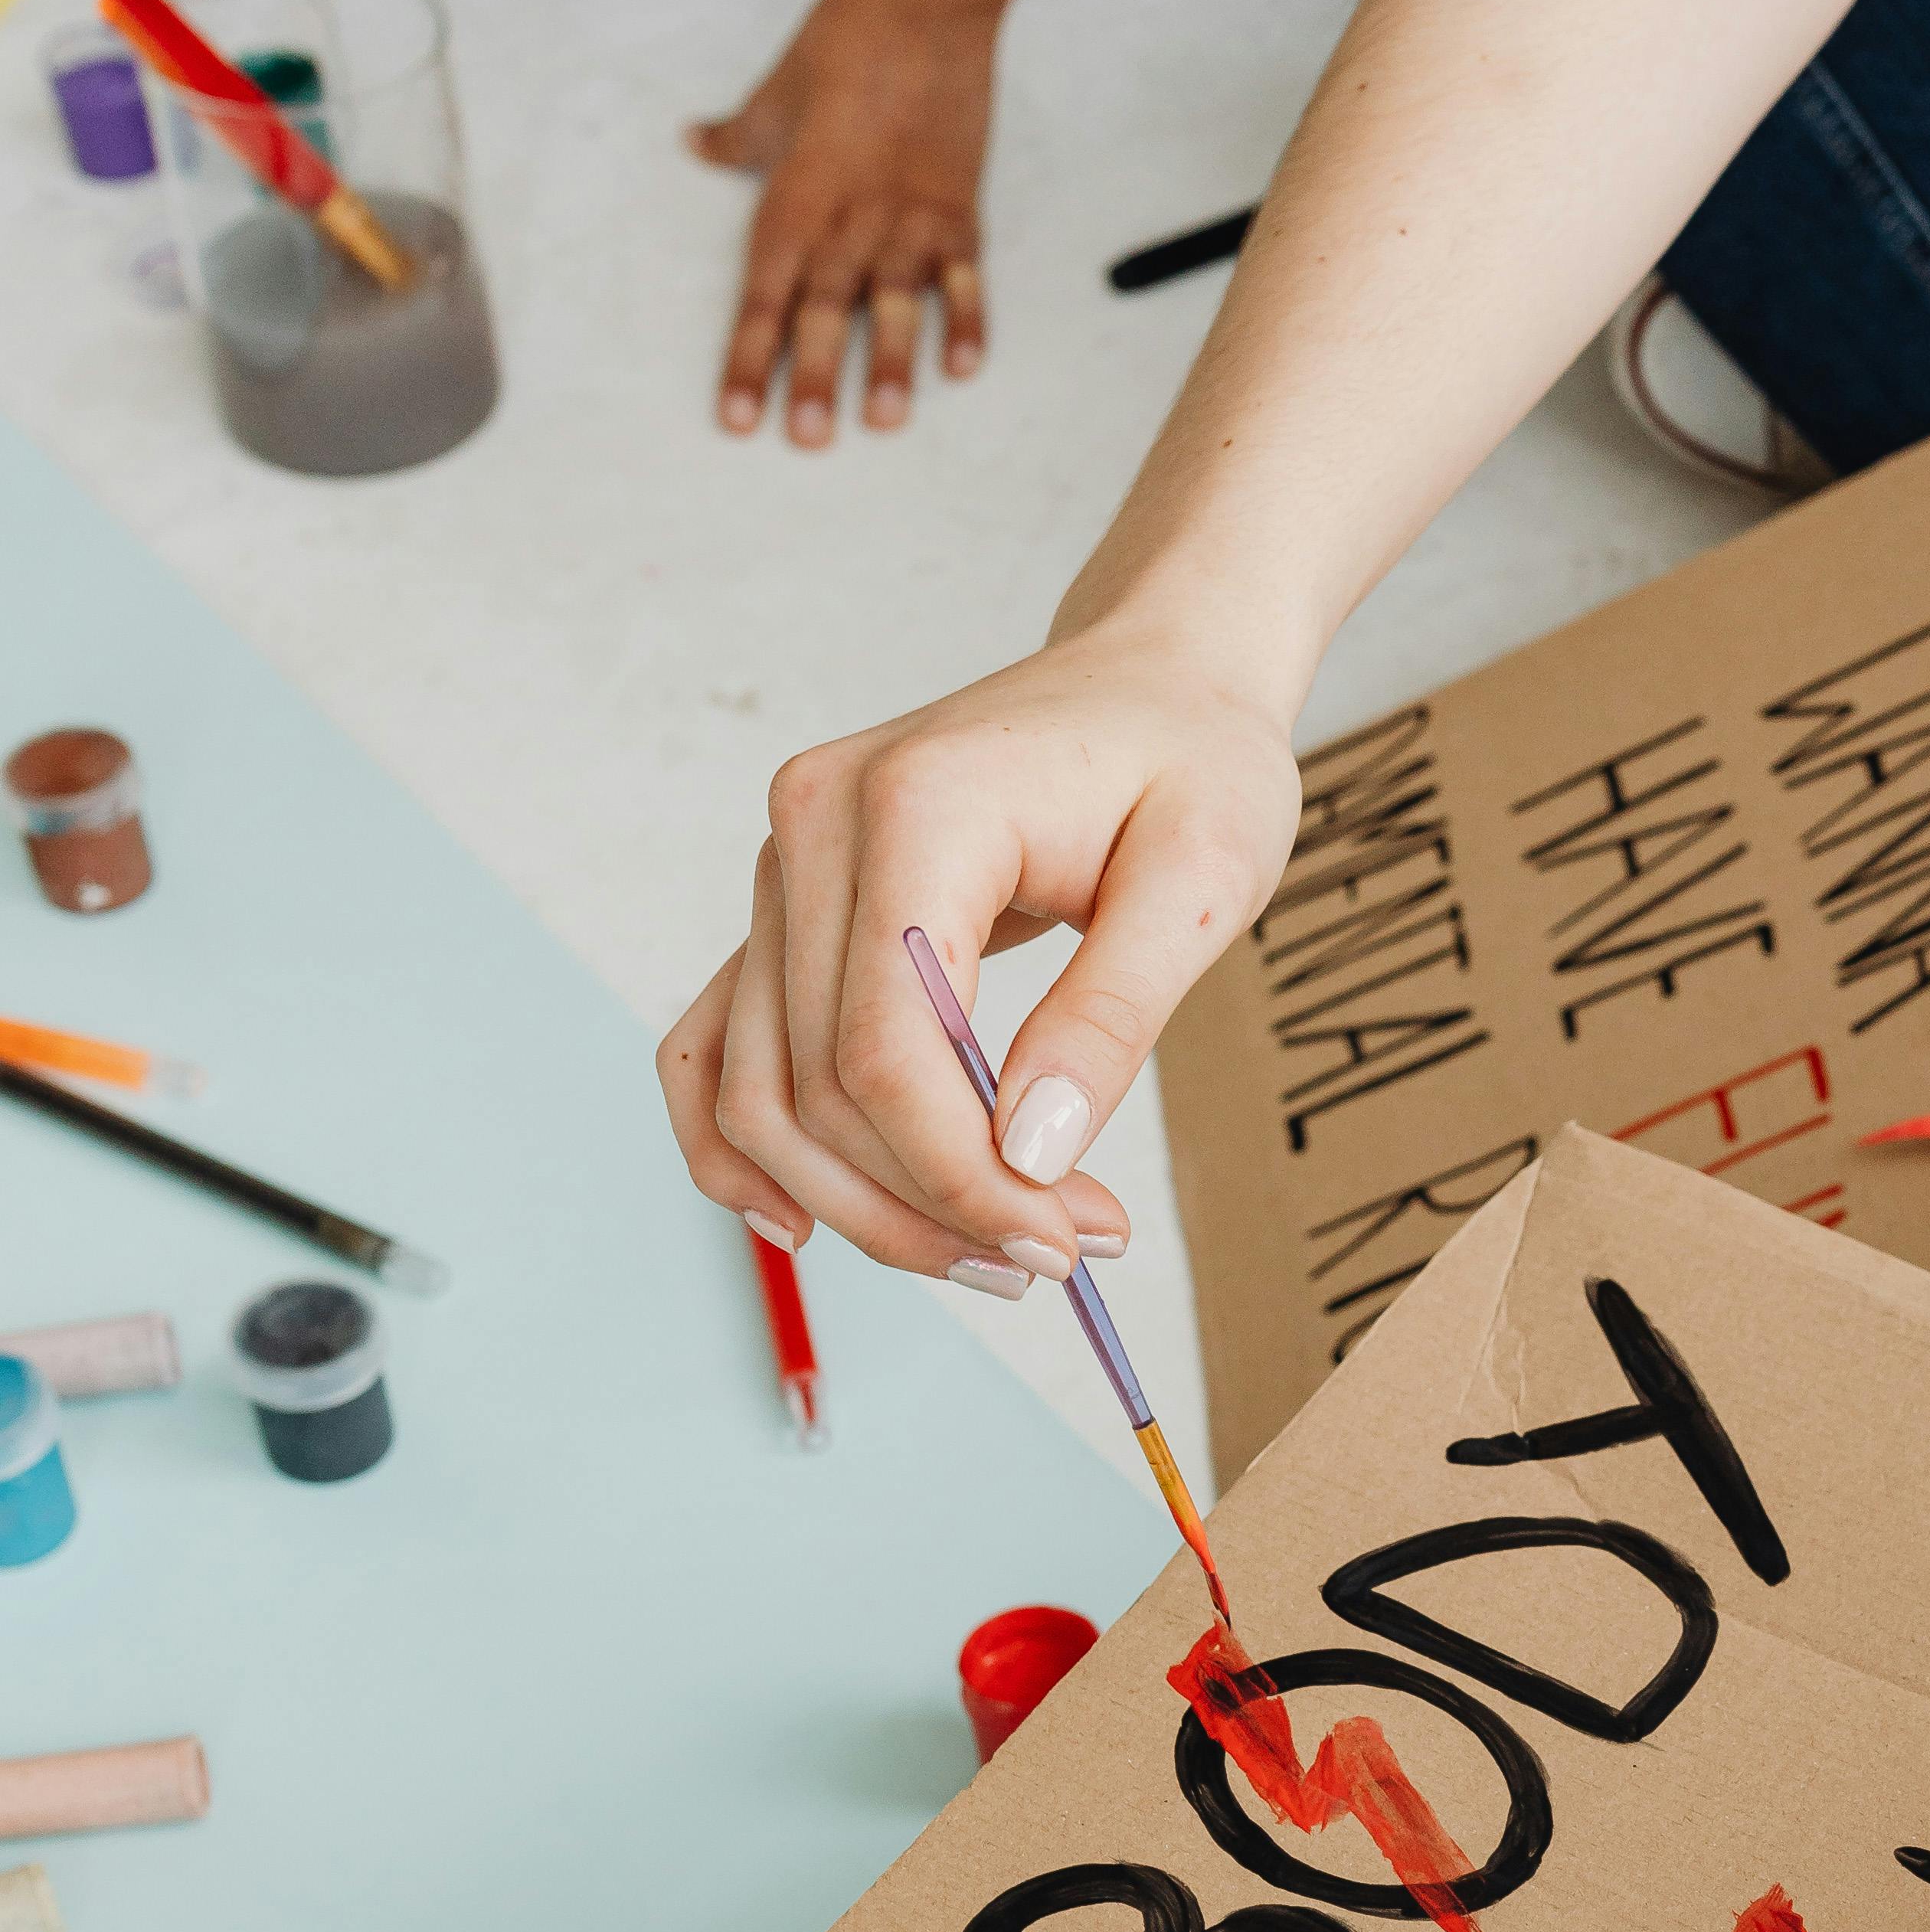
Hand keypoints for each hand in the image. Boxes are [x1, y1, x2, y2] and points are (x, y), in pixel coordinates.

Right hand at [659, 618, 1300, 1278]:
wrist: (1154, 675)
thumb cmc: (1190, 757)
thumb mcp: (1206, 876)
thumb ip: (1112, 1013)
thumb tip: (1032, 1155)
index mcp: (915, 804)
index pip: (886, 1050)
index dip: (962, 1177)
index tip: (1071, 1243)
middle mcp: (814, 827)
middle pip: (818, 1088)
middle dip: (934, 1204)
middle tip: (1068, 1256)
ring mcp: (783, 866)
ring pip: (763, 1091)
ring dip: (864, 1204)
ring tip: (998, 1250)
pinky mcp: (785, 906)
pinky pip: (720, 1045)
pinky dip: (746, 1146)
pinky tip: (809, 1223)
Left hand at [691, 0, 996, 443]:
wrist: (923, 2)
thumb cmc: (844, 40)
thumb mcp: (778, 89)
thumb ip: (741, 134)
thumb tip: (698, 142)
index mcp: (795, 195)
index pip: (764, 293)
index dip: (748, 358)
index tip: (737, 415)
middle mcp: (849, 215)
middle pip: (825, 309)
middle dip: (814, 377)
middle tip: (808, 439)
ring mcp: (909, 215)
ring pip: (895, 303)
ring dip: (892, 364)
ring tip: (885, 421)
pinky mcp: (959, 205)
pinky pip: (964, 274)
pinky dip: (967, 318)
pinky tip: (963, 366)